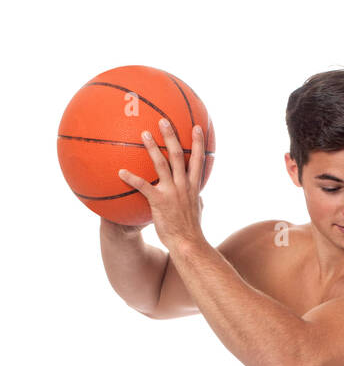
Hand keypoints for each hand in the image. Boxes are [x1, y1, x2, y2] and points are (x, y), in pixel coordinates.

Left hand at [117, 119, 205, 250]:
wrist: (188, 245)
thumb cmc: (191, 231)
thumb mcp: (198, 212)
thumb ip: (198, 200)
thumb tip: (200, 197)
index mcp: (193, 187)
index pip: (198, 160)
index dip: (198, 143)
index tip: (196, 127)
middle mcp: (183, 186)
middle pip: (178, 155)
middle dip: (171, 136)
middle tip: (163, 120)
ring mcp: (172, 193)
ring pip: (162, 165)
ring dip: (152, 148)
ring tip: (143, 134)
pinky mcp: (159, 202)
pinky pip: (143, 186)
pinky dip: (131, 178)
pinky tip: (120, 172)